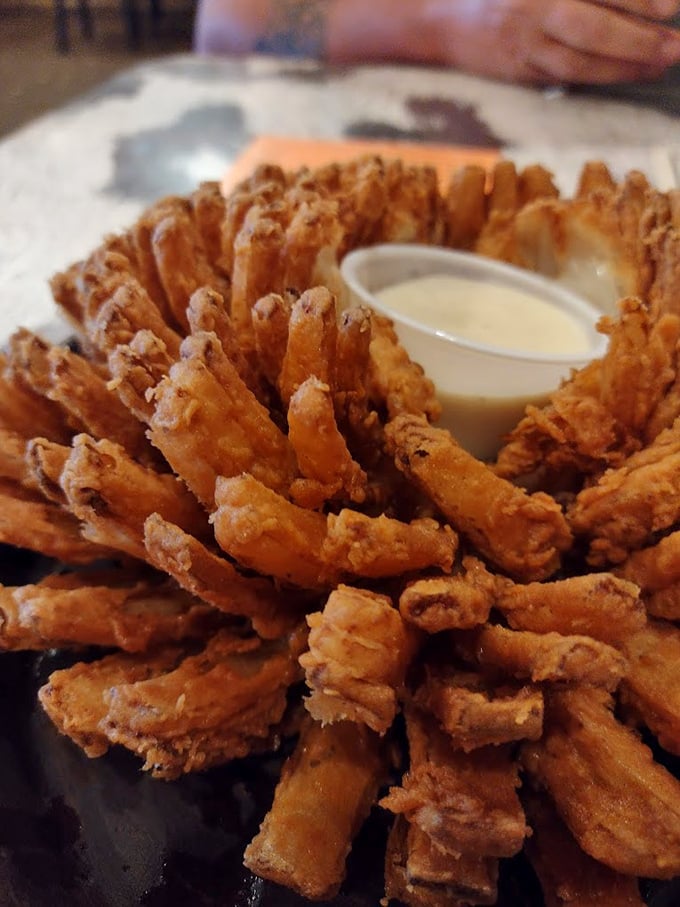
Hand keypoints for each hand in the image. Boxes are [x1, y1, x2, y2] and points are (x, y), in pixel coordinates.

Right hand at [436, 0, 679, 84]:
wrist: (447, 20)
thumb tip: (634, 0)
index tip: (671, 7)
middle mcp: (532, 10)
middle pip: (591, 29)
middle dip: (637, 40)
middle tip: (675, 47)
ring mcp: (524, 44)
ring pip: (578, 62)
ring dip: (623, 67)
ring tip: (659, 64)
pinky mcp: (520, 71)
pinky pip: (564, 76)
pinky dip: (599, 76)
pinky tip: (626, 73)